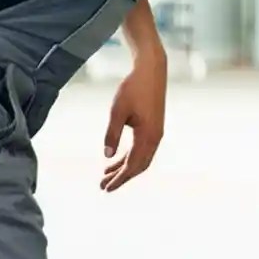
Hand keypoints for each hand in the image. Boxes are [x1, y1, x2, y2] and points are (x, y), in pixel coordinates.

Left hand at [100, 52, 166, 191]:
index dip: (119, 179)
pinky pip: (142, 148)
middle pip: (139, 166)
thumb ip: (112, 135)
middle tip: (103, 186)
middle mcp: (155, 137)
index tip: (105, 188)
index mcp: (148, 136)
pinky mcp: (154, 126)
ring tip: (106, 173)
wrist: (151, 70)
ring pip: (141, 158)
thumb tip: (107, 156)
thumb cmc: (133, 88)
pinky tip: (116, 158)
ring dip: (124, 167)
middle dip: (121, 177)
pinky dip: (129, 156)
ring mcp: (156, 132)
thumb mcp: (117, 112)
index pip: (132, 166)